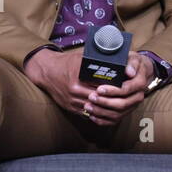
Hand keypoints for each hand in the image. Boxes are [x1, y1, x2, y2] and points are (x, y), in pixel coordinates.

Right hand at [25, 49, 153, 126]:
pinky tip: (106, 111)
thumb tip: (116, 59)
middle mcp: (74, 91)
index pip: (100, 87)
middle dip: (111, 99)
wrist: (47, 71)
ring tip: (118, 106)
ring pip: (93, 108)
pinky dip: (96, 112)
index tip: (123, 88)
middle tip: (124, 98)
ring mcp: (71, 101)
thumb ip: (98, 60)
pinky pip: (85, 113)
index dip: (113, 89)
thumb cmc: (67, 62)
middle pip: (98, 99)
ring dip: (105, 108)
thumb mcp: (82, 58)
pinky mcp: (69, 107)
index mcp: (78, 79)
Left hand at [84, 52, 154, 125]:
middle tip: (91, 97)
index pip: (126, 90)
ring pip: (117, 114)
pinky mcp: (126, 111)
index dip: (112, 91)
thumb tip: (129, 71)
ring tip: (88, 106)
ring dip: (101, 112)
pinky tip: (92, 116)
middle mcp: (138, 97)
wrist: (139, 72)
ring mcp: (132, 106)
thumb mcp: (133, 59)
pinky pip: (115, 120)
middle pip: (121, 104)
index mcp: (140, 84)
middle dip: (104, 102)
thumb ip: (131, 63)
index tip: (99, 89)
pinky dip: (103, 120)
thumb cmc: (133, 64)